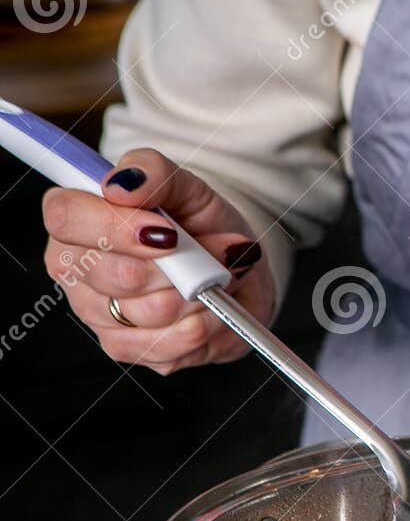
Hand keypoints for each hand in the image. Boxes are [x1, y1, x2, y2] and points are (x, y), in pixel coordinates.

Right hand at [41, 149, 275, 374]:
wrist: (234, 271)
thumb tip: (123, 184)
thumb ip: (154, 172)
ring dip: (197, 296)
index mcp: (77, 218)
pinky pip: (165, 346)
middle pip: (113, 275)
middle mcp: (77, 269)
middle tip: (205, 257)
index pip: (65, 218)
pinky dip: (203, 326)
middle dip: (176, 268)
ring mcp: (97, 313)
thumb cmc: (201, 226)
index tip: (167, 232)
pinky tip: (208, 310)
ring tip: (213, 279)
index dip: (117, 227)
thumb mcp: (188, 187)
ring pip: (147, 312)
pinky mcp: (125, 348)